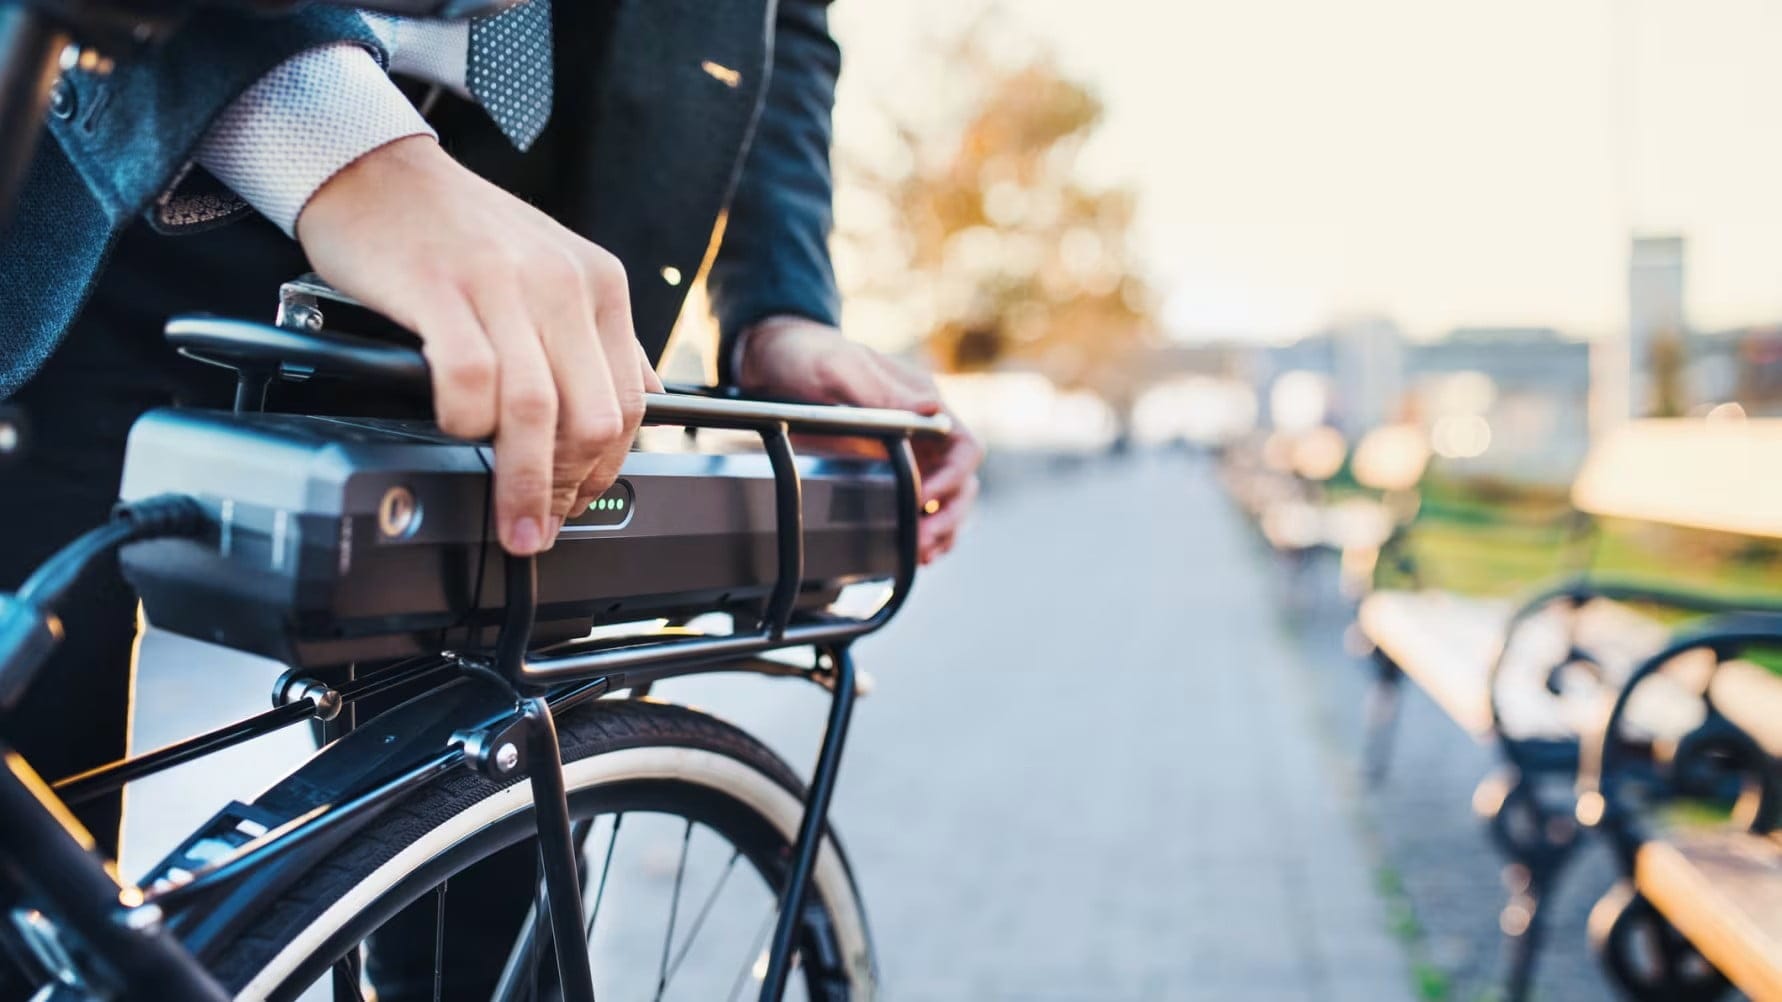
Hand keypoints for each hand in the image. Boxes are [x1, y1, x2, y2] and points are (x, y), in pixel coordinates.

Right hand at [297, 136, 662, 554]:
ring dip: (524, 481)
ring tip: (511, 519)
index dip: (606, 469)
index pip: (628, 402)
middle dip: (570, 487)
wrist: (377, 169)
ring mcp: (503, 285)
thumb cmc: (459, 230)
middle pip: (591, 416)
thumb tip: (645, 398)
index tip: (580, 503)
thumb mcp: (554, 269)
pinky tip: (456, 432)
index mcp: (599, 284)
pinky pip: (470, 378)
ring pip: (536, 409)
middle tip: (543, 524)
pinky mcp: (442, 288)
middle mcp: (562, 284)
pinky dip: (465, 422)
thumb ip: (600, 336)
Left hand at [737, 317, 982, 563]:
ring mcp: (906, 454)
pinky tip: (912, 551)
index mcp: (922, 403)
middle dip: (948, 515)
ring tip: (920, 553)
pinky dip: (920, 530)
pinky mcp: (884, 471)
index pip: (964, 447)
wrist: (773, 361)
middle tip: (921, 540)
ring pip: (945, 501)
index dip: (953, 479)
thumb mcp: (840, 366)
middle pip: (962, 482)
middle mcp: (922, 431)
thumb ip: (882, 390)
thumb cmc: (808, 355)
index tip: (924, 499)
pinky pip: (916, 507)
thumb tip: (931, 407)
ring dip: (940, 530)